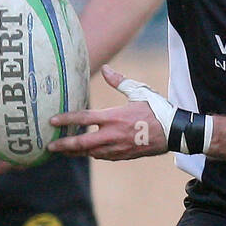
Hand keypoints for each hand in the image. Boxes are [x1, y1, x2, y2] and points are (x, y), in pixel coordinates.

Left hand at [47, 66, 167, 160]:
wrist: (175, 131)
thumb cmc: (157, 109)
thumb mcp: (139, 92)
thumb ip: (119, 81)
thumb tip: (106, 69)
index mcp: (114, 117)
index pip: (84, 119)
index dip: (66, 120)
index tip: (52, 120)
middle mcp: (113, 135)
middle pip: (82, 143)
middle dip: (64, 145)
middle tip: (49, 145)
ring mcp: (118, 148)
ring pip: (90, 152)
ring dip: (76, 152)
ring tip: (63, 150)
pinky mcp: (124, 155)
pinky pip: (103, 156)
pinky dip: (92, 153)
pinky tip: (87, 151)